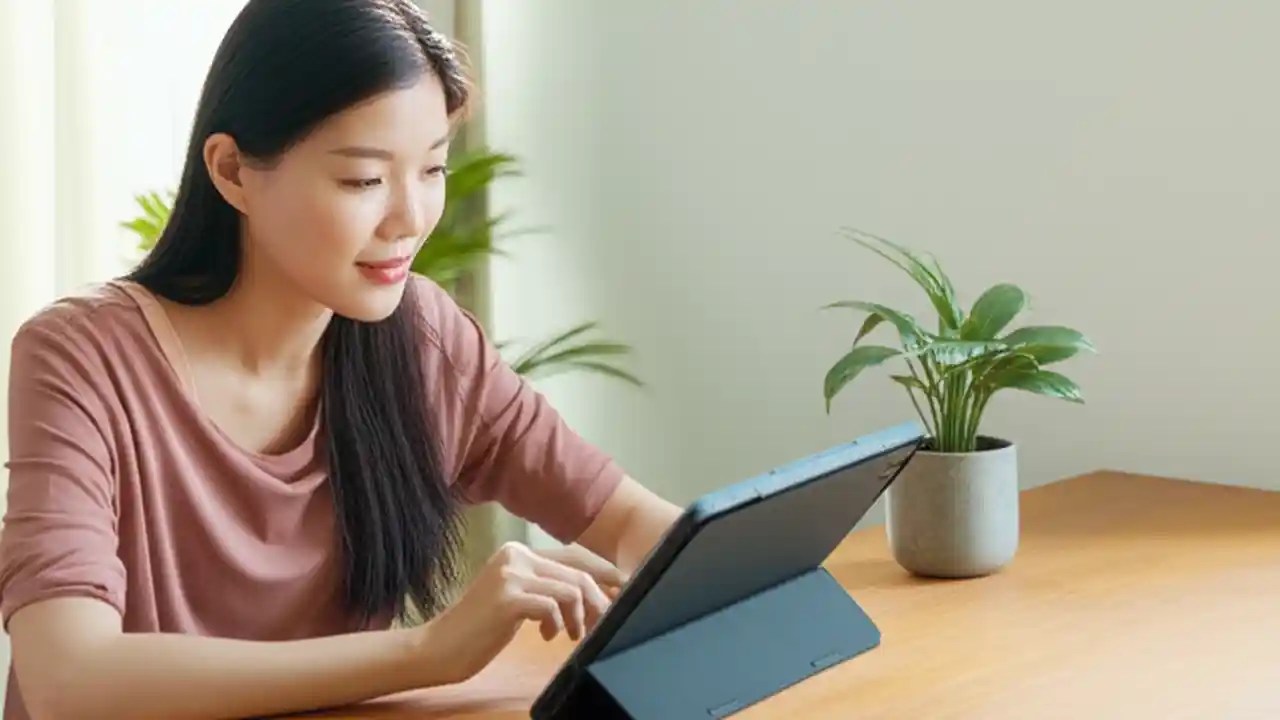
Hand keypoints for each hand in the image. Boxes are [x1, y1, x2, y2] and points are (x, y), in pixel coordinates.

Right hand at [417, 541, 619, 684]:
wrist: (440, 647)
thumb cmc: (481, 628)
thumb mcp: (517, 598)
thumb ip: (547, 588)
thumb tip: (595, 592)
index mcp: (518, 551)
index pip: (573, 557)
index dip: (603, 574)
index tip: (622, 590)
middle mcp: (515, 555)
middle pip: (577, 572)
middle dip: (598, 600)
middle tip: (604, 623)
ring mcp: (511, 574)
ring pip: (571, 589)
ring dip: (580, 617)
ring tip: (571, 635)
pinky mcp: (508, 598)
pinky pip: (553, 606)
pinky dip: (558, 624)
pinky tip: (547, 636)